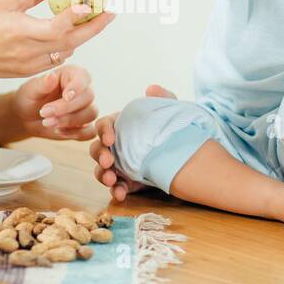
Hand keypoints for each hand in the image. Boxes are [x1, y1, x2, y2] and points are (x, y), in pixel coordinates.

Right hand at [0, 0, 114, 78]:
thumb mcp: (6, 3)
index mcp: (22, 31)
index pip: (58, 27)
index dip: (77, 16)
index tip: (91, 2)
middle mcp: (30, 51)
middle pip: (72, 41)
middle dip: (95, 26)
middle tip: (111, 11)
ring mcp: (31, 64)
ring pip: (67, 51)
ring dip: (82, 35)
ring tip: (96, 18)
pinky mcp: (30, 71)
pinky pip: (56, 58)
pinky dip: (66, 45)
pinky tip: (71, 33)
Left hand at [10, 64, 98, 139]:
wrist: (26, 117)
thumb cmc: (30, 97)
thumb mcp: (32, 90)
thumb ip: (42, 84)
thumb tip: (51, 76)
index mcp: (71, 74)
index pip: (83, 76)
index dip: (78, 87)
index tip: (66, 97)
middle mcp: (82, 90)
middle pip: (88, 97)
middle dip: (67, 108)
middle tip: (45, 113)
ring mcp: (85, 108)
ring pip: (91, 114)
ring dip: (70, 121)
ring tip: (47, 123)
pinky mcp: (84, 125)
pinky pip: (89, 131)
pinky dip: (75, 133)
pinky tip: (58, 131)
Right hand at [89, 84, 175, 200]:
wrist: (187, 156)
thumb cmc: (171, 130)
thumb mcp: (170, 113)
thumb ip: (163, 99)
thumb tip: (151, 89)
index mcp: (121, 126)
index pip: (104, 125)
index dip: (103, 131)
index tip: (110, 138)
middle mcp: (116, 146)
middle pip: (97, 148)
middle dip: (99, 155)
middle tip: (108, 161)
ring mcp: (120, 165)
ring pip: (102, 170)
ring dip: (103, 175)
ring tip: (111, 180)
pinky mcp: (127, 182)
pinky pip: (116, 187)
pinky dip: (116, 190)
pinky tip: (121, 193)